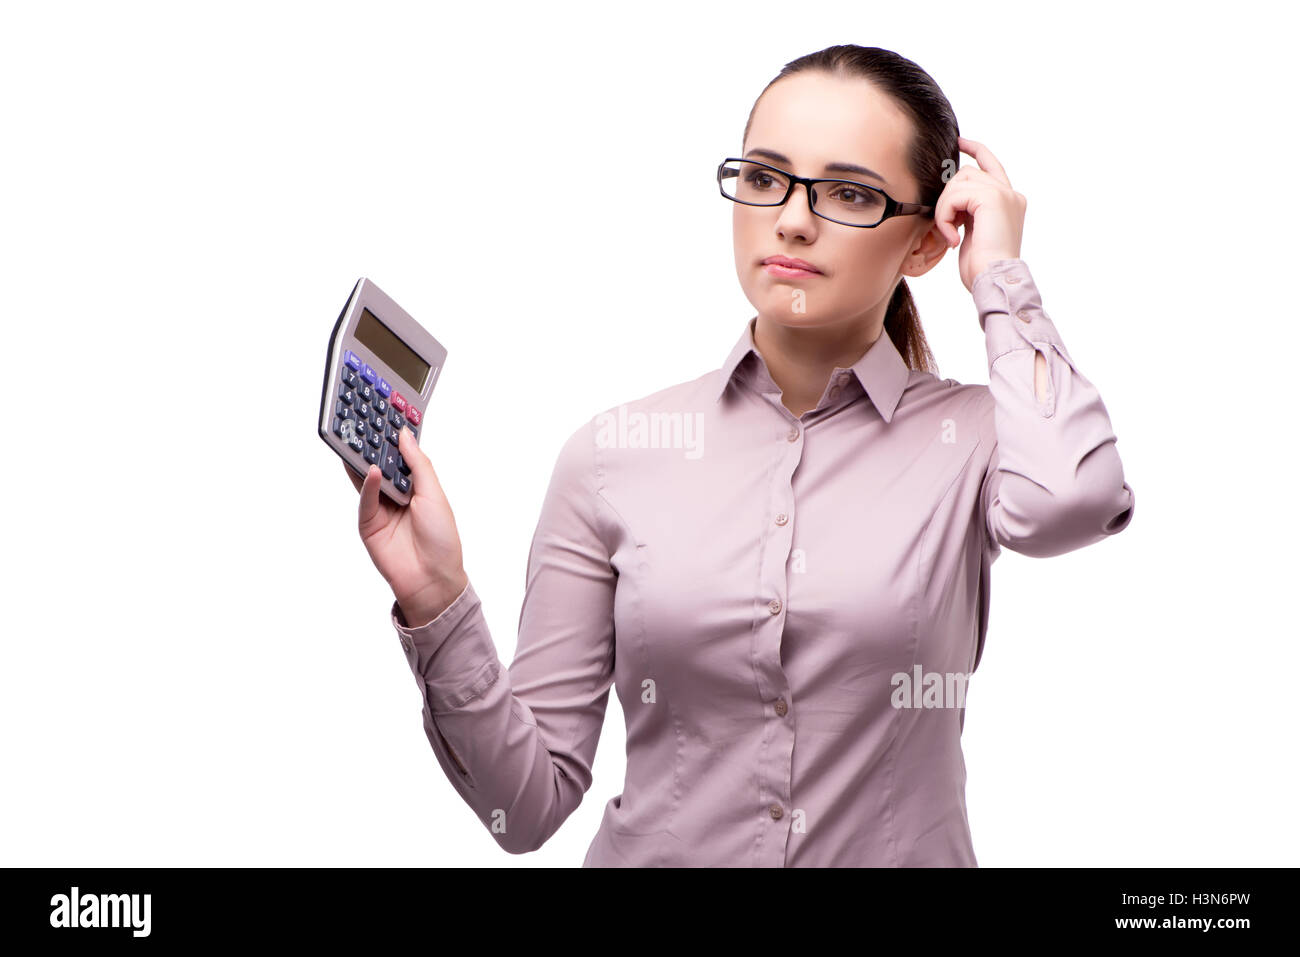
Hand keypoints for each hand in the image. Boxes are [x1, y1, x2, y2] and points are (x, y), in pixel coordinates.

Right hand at [343, 426, 468, 626]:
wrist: (433, 579)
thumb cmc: (441, 539)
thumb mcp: (435, 494)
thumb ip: (418, 464)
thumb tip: (404, 435)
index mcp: (415, 486)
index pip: (400, 456)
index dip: (394, 437)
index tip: (387, 414)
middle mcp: (396, 494)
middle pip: (380, 464)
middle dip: (374, 445)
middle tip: (366, 420)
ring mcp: (380, 508)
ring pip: (367, 479)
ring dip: (363, 460)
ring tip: (360, 438)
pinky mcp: (368, 524)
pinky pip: (365, 501)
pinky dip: (368, 486)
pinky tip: (372, 472)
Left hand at [934, 136, 1025, 291]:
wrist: (993, 279)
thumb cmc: (981, 266)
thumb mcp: (974, 231)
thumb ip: (969, 209)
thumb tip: (951, 195)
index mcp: (1010, 200)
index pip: (991, 164)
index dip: (975, 149)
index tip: (958, 143)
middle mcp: (1011, 193)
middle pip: (966, 173)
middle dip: (948, 197)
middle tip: (948, 226)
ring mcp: (1004, 194)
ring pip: (959, 181)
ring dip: (945, 208)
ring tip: (950, 233)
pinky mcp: (993, 199)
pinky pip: (956, 195)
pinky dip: (946, 215)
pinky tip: (952, 237)